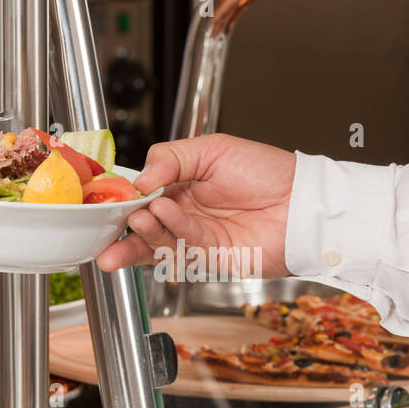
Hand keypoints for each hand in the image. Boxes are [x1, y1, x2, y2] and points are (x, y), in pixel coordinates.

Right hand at [96, 134, 296, 276]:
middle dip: (121, 226)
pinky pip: (181, 246)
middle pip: (143, 224)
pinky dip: (169, 230)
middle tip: (108, 218)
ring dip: (142, 231)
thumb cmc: (268, 173)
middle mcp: (186, 213)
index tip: (106, 195)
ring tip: (138, 216)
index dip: (124, 196)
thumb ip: (172, 159)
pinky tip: (163, 214)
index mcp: (184, 185)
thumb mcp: (213, 149)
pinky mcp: (209, 258)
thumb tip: (141, 179)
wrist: (302, 203)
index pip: (144, 193)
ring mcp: (196, 237)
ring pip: (156, 241)